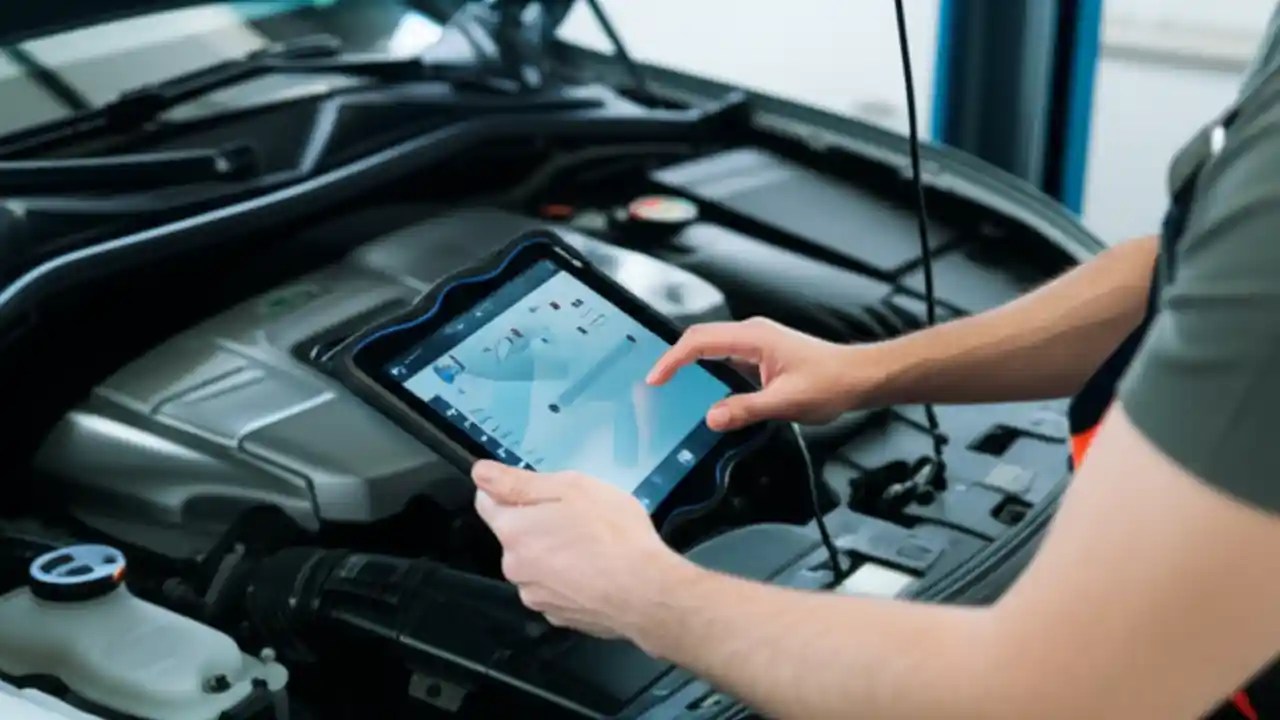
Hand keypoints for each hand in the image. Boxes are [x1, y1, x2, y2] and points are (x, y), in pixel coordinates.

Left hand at [471, 460, 693, 639]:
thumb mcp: (572, 488)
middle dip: (537, 525)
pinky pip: (555, 590)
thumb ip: (520, 482)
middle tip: (579, 519)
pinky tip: (597, 576)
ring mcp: (535, 597)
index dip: (511, 491)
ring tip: (593, 550)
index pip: (487, 502)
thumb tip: (480, 473)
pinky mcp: (558, 618)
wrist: (646, 593)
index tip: (543, 492)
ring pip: (535, 565)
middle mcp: (514, 567)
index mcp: (513, 531)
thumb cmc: (612, 532)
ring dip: (552, 555)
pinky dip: (568, 582)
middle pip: (515, 536)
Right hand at [647, 317, 877, 430]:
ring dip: (689, 364)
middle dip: (673, 359)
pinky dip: (706, 371)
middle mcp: (752, 334)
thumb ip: (747, 409)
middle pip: (700, 339)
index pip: (699, 341)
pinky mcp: (761, 355)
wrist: (858, 377)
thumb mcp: (786, 402)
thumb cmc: (830, 384)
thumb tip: (712, 418)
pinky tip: (702, 392)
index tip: (655, 380)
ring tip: (669, 386)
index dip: (672, 360)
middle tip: (653, 385)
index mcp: (754, 337)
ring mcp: (756, 343)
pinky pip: (725, 358)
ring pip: (711, 347)